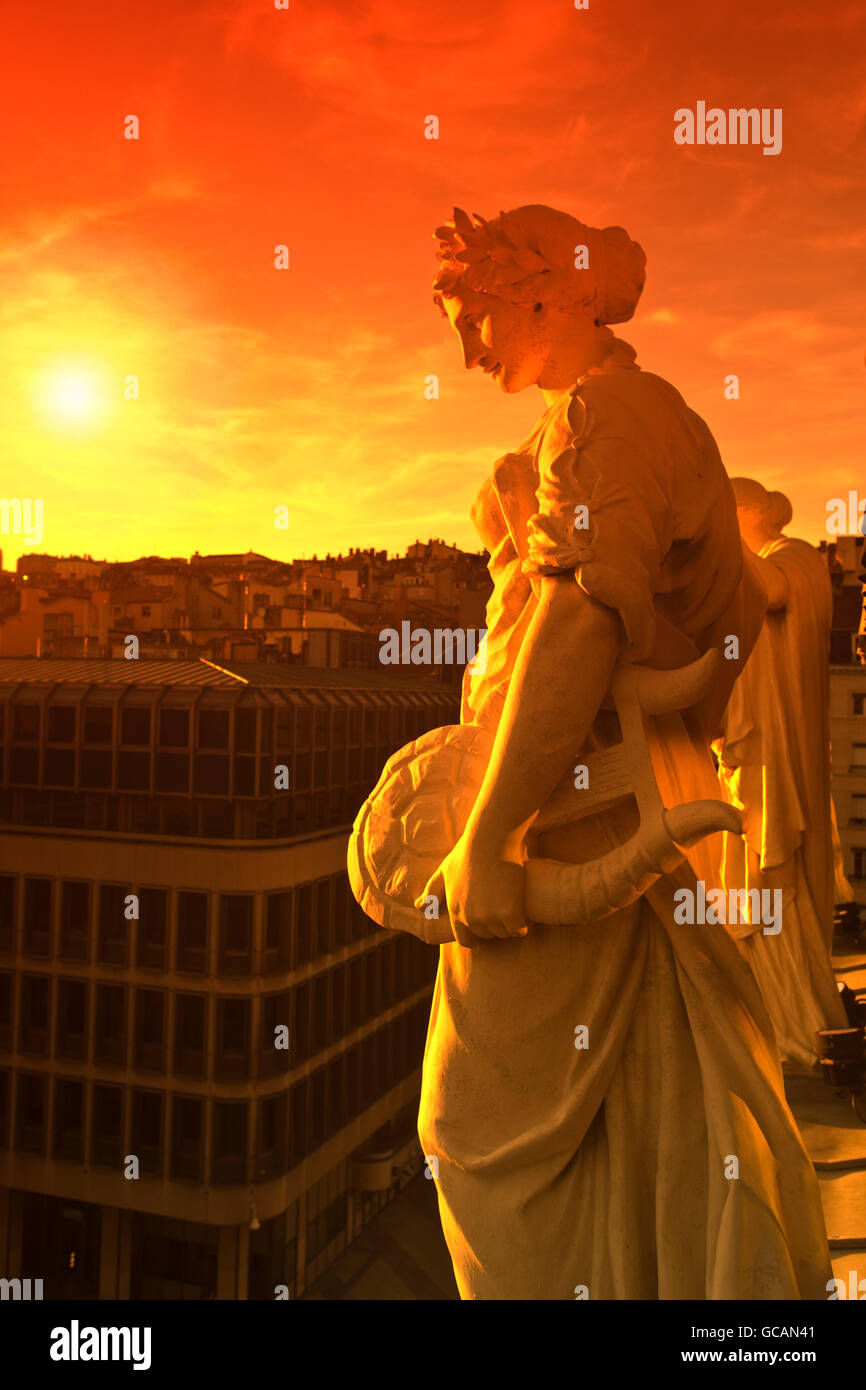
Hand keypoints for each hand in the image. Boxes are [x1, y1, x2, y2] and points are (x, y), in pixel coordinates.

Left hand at [415, 829, 528, 946]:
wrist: (491, 838)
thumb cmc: (467, 852)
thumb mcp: (444, 872)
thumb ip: (431, 892)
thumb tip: (418, 907)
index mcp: (455, 911)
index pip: (465, 940)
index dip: (477, 935)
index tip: (487, 924)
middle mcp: (471, 918)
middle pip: (487, 935)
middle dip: (494, 926)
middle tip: (502, 906)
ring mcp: (490, 917)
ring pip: (504, 933)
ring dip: (510, 924)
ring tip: (511, 904)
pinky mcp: (510, 913)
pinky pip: (519, 929)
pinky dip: (522, 923)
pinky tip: (522, 910)